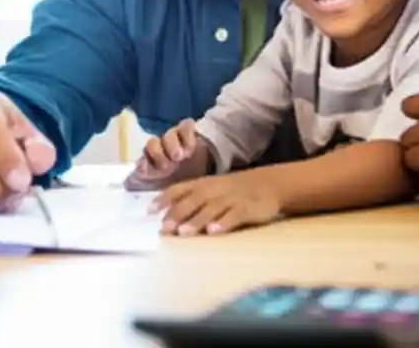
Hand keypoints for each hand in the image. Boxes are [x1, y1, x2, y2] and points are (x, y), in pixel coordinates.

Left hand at [124, 119, 210, 190]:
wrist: (199, 172)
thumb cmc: (177, 180)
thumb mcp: (162, 187)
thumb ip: (142, 183)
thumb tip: (126, 184)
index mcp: (151, 162)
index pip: (143, 160)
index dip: (143, 165)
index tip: (144, 172)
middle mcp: (161, 147)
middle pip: (153, 144)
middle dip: (158, 154)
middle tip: (167, 167)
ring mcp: (175, 137)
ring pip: (169, 135)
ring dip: (173, 145)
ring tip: (181, 157)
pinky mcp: (189, 132)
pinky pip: (186, 127)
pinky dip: (187, 135)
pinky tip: (191, 149)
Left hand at [151, 172, 282, 236]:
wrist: (269, 184)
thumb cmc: (234, 190)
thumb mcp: (212, 189)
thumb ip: (190, 200)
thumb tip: (164, 216)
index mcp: (204, 184)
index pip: (180, 189)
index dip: (165, 199)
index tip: (149, 211)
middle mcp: (215, 190)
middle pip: (194, 200)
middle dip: (178, 213)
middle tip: (165, 228)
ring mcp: (232, 198)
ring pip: (212, 208)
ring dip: (197, 220)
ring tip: (184, 232)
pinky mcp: (248, 208)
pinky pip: (235, 215)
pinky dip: (224, 223)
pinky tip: (214, 232)